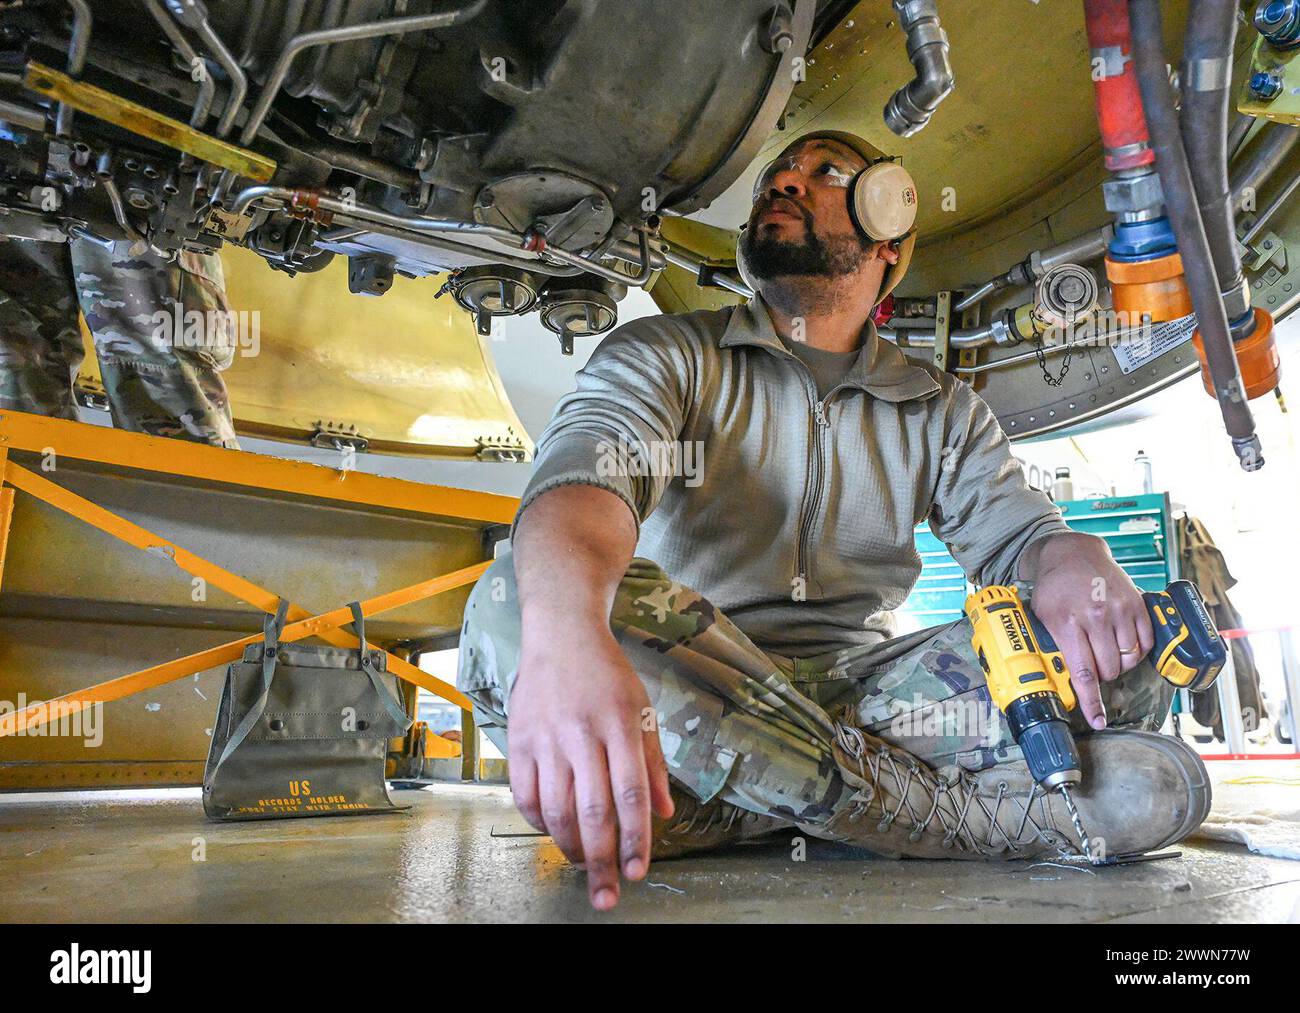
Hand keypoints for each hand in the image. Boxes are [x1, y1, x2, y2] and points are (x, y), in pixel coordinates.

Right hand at [507, 626, 674, 910]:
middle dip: (602, 861)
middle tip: (607, 896)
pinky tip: (556, 831)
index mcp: (620, 725)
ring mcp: (546, 739)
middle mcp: (582, 734)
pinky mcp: (519, 741)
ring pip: (556, 810)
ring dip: (570, 847)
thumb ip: (654, 763)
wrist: (560, 635)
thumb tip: (665, 813)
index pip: (629, 794)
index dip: (635, 838)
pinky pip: (526, 796)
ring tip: (585, 864)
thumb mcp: (643, 709)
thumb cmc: (608, 674)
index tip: (639, 872)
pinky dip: (541, 823)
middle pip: (592, 811)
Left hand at [1023, 532, 1154, 729]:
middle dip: (1101, 675)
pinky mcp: (1138, 605)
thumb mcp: (1042, 616)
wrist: (1074, 553)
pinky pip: (1145, 644)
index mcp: (1067, 623)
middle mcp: (1096, 617)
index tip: (1097, 720)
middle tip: (1092, 662)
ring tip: (1106, 650)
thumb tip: (1059, 679)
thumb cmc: (1054, 587)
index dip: (1091, 702)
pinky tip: (1122, 642)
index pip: (1084, 673)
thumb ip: (1053, 646)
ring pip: (1129, 660)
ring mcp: (1120, 610)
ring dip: (1118, 664)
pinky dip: (1136, 651)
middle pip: (1108, 670)